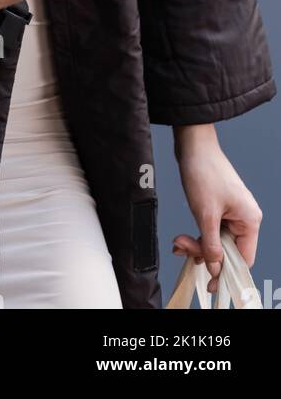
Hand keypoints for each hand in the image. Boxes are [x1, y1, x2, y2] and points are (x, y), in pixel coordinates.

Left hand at [172, 124, 262, 296]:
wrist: (193, 144)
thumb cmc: (203, 171)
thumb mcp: (205, 214)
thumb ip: (211, 245)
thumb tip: (215, 269)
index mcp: (250, 219)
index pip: (243, 258)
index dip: (227, 273)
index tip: (210, 284)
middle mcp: (245, 217)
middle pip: (228, 251)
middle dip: (204, 252)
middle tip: (182, 248)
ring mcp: (232, 212)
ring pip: (216, 241)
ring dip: (197, 244)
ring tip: (178, 241)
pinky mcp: (219, 207)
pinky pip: (211, 230)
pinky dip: (197, 234)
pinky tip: (183, 238)